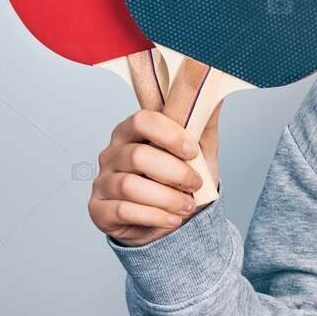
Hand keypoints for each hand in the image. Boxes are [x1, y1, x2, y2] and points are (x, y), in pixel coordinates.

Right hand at [88, 104, 221, 246]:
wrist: (170, 221)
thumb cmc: (180, 182)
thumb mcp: (199, 154)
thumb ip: (203, 125)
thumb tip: (217, 94)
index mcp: (131, 132)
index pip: (142, 120)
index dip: (169, 135)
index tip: (193, 152)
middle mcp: (111, 154)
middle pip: (138, 156)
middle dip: (175, 173)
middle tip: (196, 184)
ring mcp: (102, 182)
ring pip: (130, 186)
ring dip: (167, 198)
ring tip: (187, 206)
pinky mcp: (99, 209)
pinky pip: (124, 210)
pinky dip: (155, 216)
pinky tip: (171, 219)